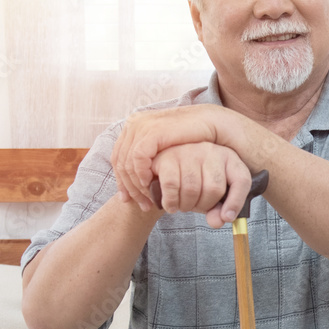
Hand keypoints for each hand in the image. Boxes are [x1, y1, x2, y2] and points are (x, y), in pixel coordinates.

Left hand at [111, 104, 241, 205]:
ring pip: (127, 162)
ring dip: (136, 186)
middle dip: (129, 187)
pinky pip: (138, 158)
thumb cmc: (191, 139)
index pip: (118, 157)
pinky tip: (150, 185)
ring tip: (148, 201)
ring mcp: (143, 125)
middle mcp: (134, 123)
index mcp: (134, 125)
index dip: (121, 181)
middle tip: (141, 205)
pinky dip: (141, 174)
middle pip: (120, 161)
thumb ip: (149, 160)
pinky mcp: (153, 130)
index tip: (128, 201)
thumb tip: (136, 182)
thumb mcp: (165, 150)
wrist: (211, 124)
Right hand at [145, 142, 251, 227]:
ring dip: (185, 206)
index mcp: (229, 159)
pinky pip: (172, 185)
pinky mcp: (168, 157)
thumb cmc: (193, 183)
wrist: (164, 169)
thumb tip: (217, 221)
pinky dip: (171, 201)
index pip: (241, 180)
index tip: (227, 217)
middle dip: (203, 206)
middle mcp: (211, 151)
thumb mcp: (211, 197)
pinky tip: (171, 205)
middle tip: (194, 207)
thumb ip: (218, 212)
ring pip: (192, 189)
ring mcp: (190, 151)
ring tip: (182, 205)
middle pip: (214, 189)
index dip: (236, 202)